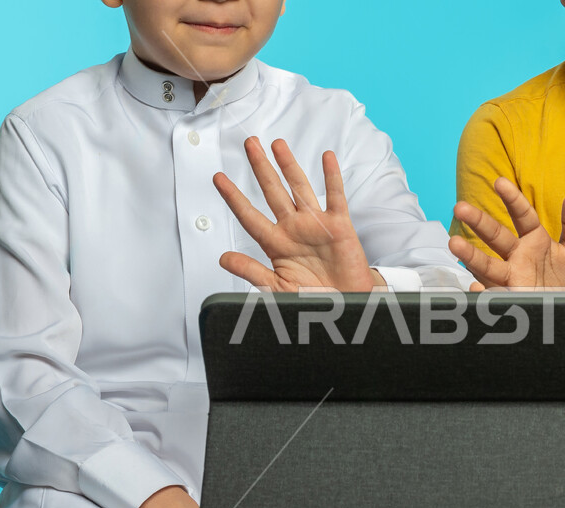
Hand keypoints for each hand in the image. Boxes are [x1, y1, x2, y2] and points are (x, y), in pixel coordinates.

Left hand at [214, 137, 376, 291]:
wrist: (346, 306)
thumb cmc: (314, 299)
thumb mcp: (277, 289)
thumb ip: (252, 272)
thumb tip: (224, 259)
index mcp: (276, 245)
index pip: (249, 215)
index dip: (234, 197)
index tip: (218, 179)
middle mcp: (294, 229)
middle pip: (272, 191)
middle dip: (260, 167)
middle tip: (249, 144)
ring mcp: (316, 225)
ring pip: (299, 187)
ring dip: (289, 165)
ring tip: (277, 144)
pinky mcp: (339, 226)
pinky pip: (335, 196)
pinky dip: (331, 177)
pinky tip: (327, 158)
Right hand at [448, 177, 564, 290]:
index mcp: (534, 239)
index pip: (522, 215)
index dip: (511, 199)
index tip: (500, 182)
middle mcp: (518, 256)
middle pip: (496, 236)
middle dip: (478, 222)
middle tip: (460, 208)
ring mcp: (512, 278)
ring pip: (488, 266)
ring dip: (471, 256)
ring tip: (454, 244)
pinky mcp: (511, 299)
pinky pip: (493, 296)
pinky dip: (482, 293)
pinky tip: (474, 288)